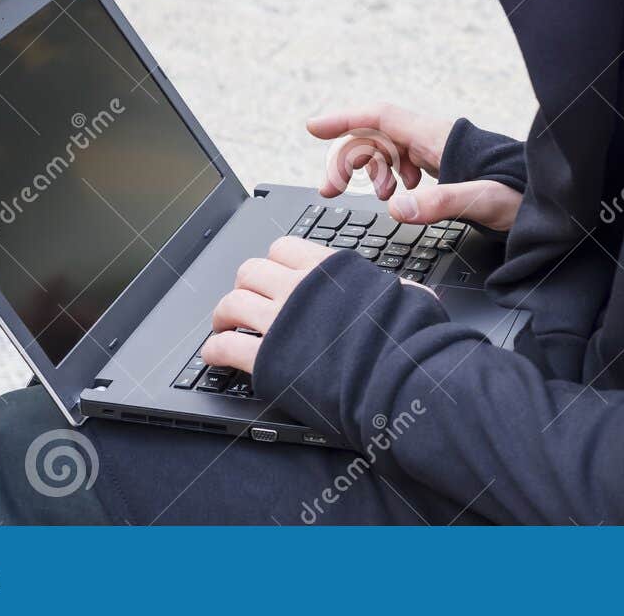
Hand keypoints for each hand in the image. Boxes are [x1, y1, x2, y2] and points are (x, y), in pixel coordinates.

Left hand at [200, 236, 434, 372]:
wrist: (397, 376)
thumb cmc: (408, 338)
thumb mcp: (408, 297)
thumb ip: (395, 289)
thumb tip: (408, 291)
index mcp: (329, 269)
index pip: (284, 248)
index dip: (274, 262)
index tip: (273, 275)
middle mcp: (299, 288)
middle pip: (251, 271)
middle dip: (245, 285)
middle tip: (246, 300)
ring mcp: (280, 322)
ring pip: (231, 303)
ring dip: (223, 315)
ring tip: (224, 326)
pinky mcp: (266, 358)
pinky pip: (226, 346)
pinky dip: (215, 349)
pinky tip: (215, 354)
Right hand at [308, 103, 522, 231]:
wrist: (551, 197)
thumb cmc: (521, 196)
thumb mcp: (482, 202)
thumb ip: (440, 202)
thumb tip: (396, 209)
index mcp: (437, 138)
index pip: (380, 117)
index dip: (344, 119)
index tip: (312, 127)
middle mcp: (434, 137)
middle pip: (376, 134)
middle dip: (348, 159)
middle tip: (330, 191)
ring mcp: (439, 148)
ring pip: (387, 147)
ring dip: (369, 170)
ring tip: (374, 198)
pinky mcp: (444, 162)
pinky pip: (404, 160)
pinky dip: (390, 176)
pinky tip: (399, 196)